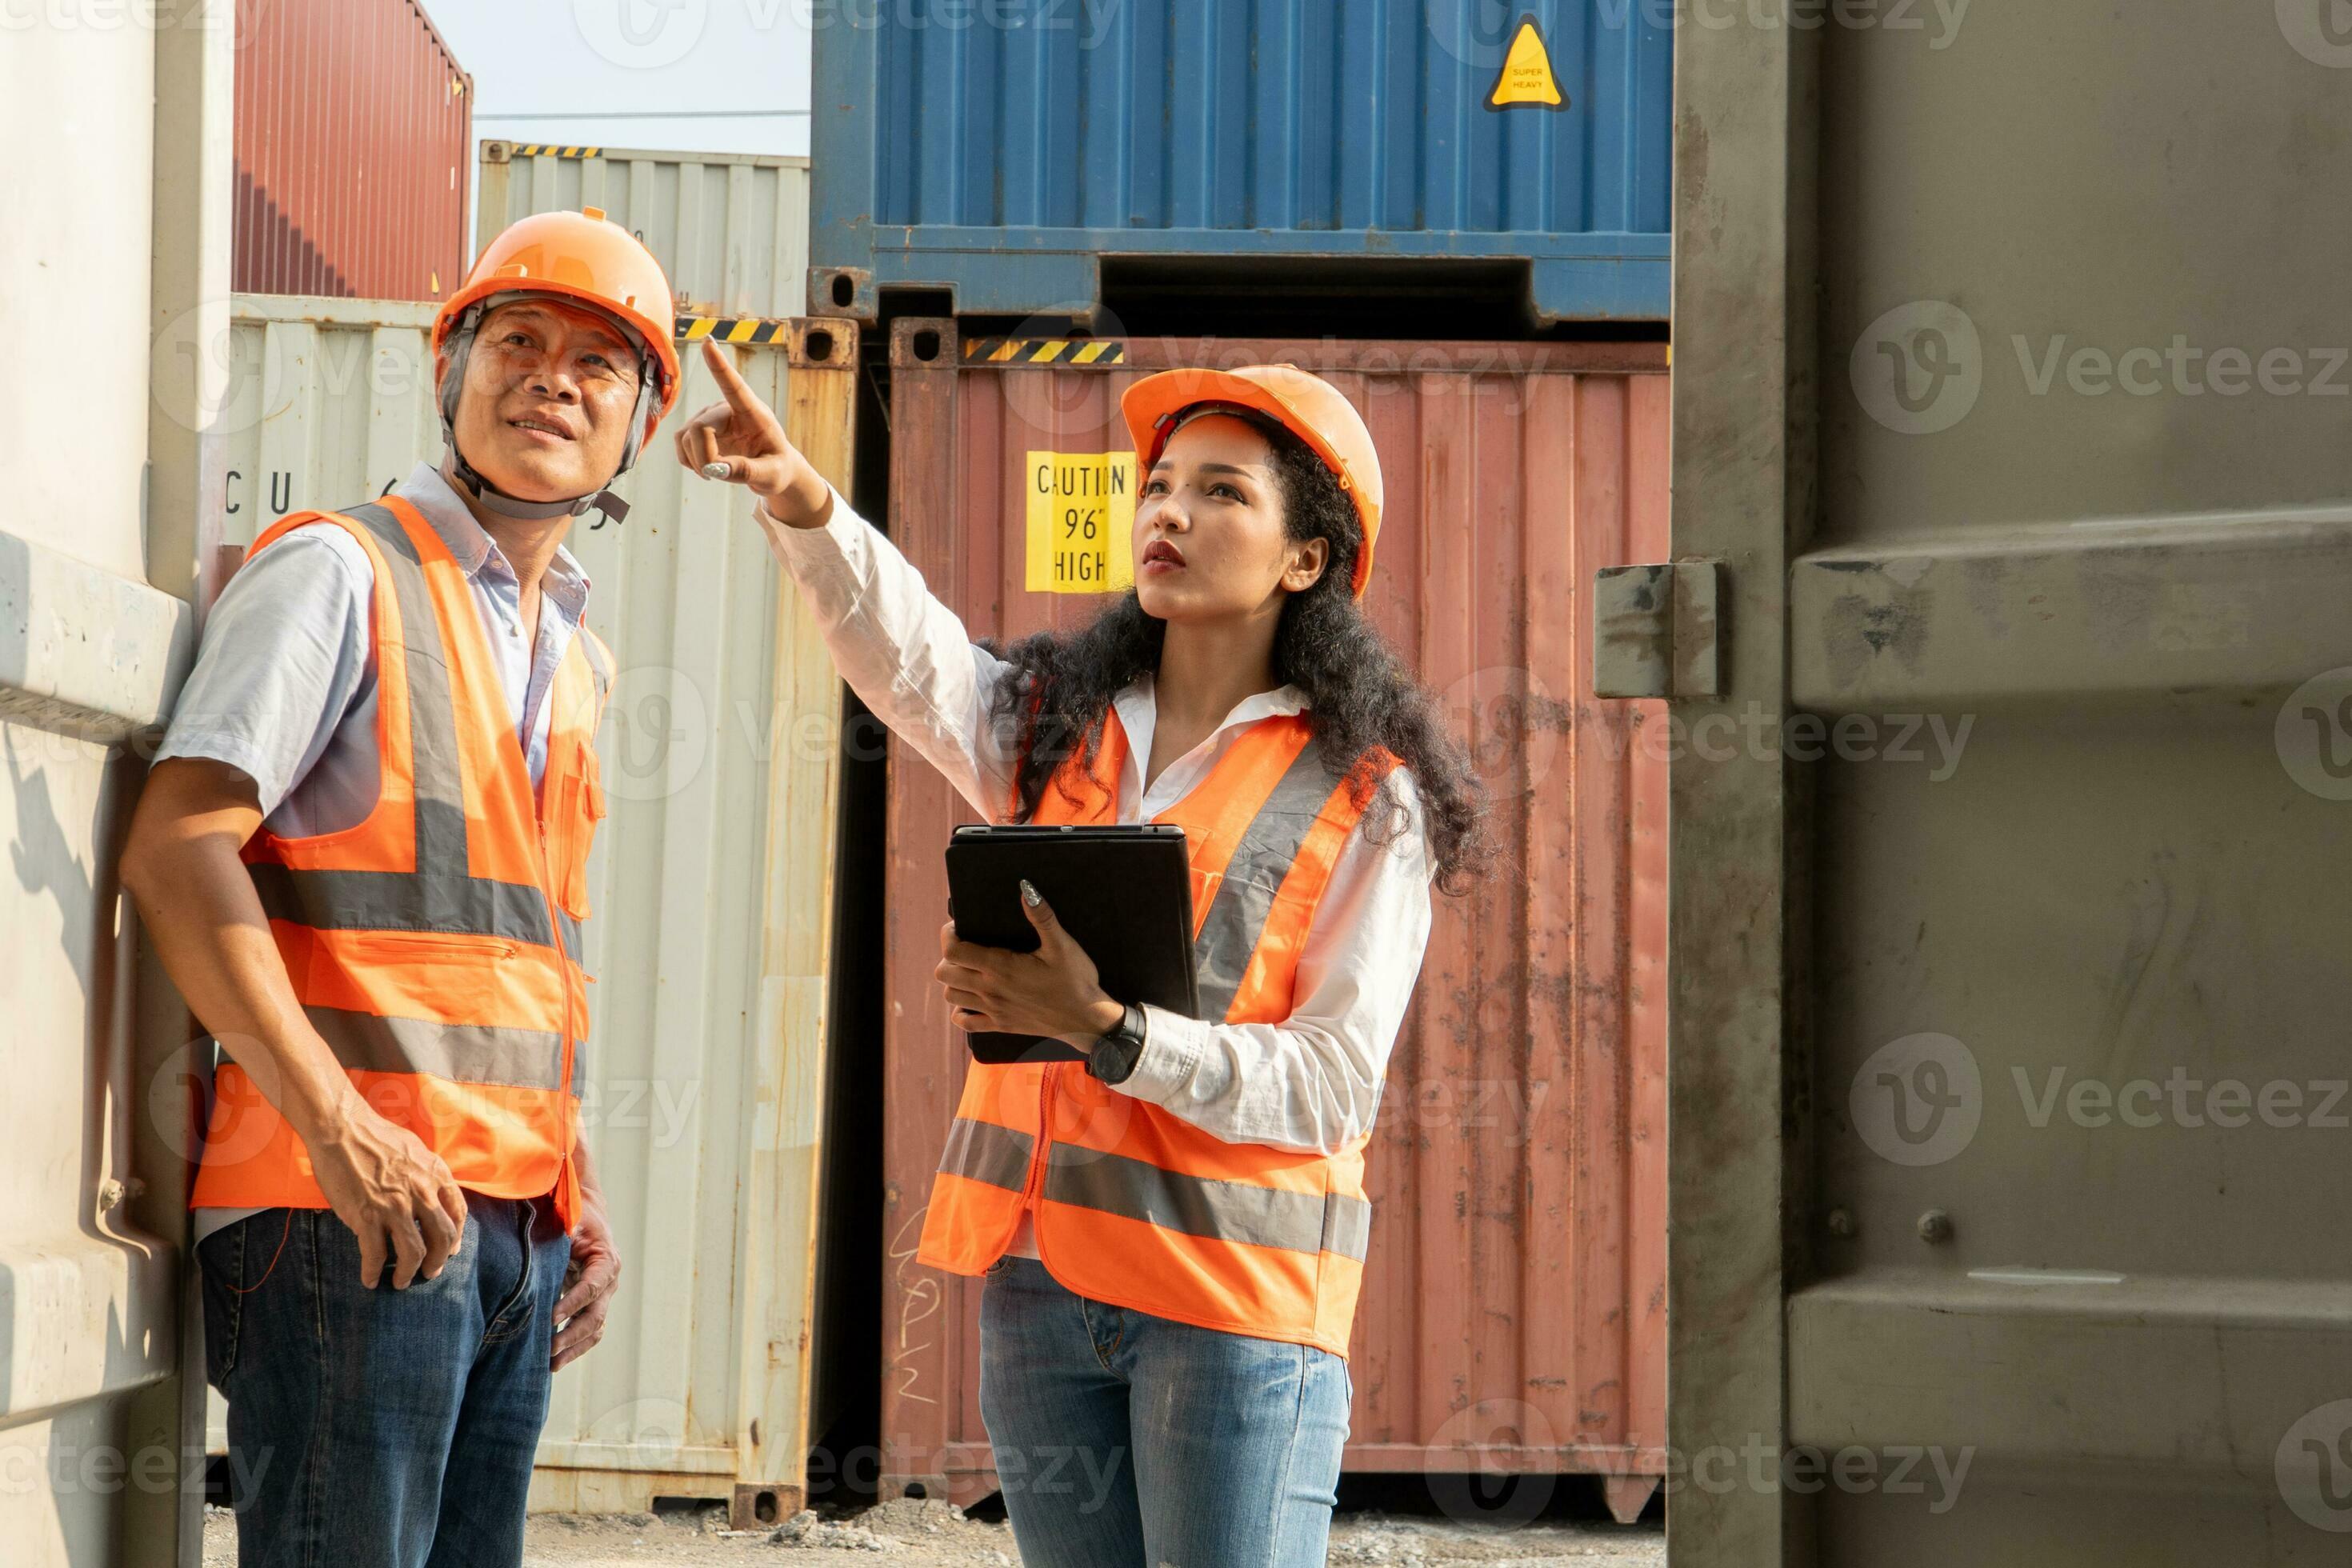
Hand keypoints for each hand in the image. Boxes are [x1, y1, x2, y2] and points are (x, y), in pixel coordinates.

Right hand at [302, 1090, 467, 1289]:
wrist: (342, 1129)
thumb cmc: (375, 1136)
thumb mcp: (415, 1150)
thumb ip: (427, 1174)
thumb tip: (431, 1194)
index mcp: (436, 1174)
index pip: (458, 1212)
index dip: (456, 1236)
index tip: (451, 1250)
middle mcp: (421, 1193)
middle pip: (442, 1238)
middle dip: (438, 1261)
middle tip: (430, 1273)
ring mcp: (395, 1207)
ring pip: (413, 1253)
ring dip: (407, 1273)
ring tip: (400, 1283)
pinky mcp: (367, 1217)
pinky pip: (375, 1255)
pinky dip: (373, 1272)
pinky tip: (369, 1280)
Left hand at [551, 1187, 620, 1372]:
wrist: (588, 1216)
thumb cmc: (576, 1217)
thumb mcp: (571, 1221)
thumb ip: (564, 1234)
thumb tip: (549, 1247)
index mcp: (606, 1261)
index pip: (592, 1287)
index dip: (572, 1303)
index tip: (550, 1317)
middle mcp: (609, 1282)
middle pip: (595, 1315)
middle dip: (572, 1334)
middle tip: (549, 1348)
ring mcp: (603, 1296)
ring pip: (594, 1329)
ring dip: (574, 1348)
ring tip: (551, 1365)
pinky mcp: (593, 1304)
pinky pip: (588, 1330)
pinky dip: (574, 1346)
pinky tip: (555, 1361)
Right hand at [673, 338, 832, 527]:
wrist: (772, 468)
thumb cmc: (776, 468)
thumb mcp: (770, 476)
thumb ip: (746, 472)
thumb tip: (714, 469)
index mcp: (753, 413)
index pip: (733, 386)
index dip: (719, 365)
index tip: (708, 341)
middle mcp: (728, 409)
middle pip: (700, 429)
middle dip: (703, 458)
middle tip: (715, 476)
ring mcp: (710, 416)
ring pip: (686, 437)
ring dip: (696, 462)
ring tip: (715, 473)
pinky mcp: (698, 428)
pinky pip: (681, 443)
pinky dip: (688, 460)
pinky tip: (706, 468)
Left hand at [935, 880, 1124, 1045]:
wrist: (1087, 1021)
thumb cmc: (1076, 982)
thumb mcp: (1062, 945)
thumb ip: (1042, 916)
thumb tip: (1026, 889)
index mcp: (1001, 968)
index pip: (953, 951)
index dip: (949, 935)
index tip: (959, 927)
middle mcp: (991, 990)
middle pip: (944, 973)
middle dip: (948, 956)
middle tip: (965, 946)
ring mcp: (994, 1010)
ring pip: (951, 996)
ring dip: (954, 981)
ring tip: (969, 969)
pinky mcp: (1001, 1025)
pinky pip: (966, 1023)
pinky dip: (961, 1011)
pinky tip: (973, 1000)